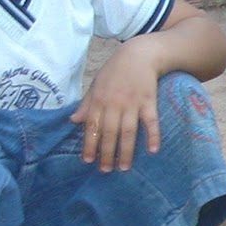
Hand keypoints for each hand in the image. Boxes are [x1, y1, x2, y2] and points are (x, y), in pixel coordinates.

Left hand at [73, 41, 162, 170]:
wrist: (138, 54)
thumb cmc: (114, 71)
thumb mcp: (96, 85)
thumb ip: (86, 104)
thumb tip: (73, 121)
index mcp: (99, 100)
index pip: (92, 126)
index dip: (89, 144)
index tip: (87, 161)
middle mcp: (114, 103)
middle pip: (109, 132)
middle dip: (106, 153)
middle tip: (105, 171)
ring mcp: (132, 103)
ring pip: (128, 131)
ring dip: (126, 150)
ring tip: (124, 168)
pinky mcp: (149, 101)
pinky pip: (151, 121)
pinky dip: (153, 135)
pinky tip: (153, 150)